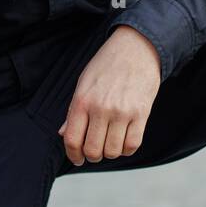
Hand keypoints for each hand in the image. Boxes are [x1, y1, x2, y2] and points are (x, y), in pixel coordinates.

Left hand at [58, 26, 160, 166]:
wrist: (135, 48)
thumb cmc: (106, 65)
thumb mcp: (83, 83)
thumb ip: (73, 111)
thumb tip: (63, 133)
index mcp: (82, 100)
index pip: (72, 139)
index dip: (73, 155)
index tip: (77, 159)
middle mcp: (101, 108)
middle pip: (93, 150)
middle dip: (92, 156)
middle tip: (95, 152)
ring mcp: (122, 112)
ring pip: (113, 151)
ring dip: (110, 152)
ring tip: (110, 143)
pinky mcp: (142, 113)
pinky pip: (133, 145)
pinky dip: (127, 149)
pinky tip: (124, 140)